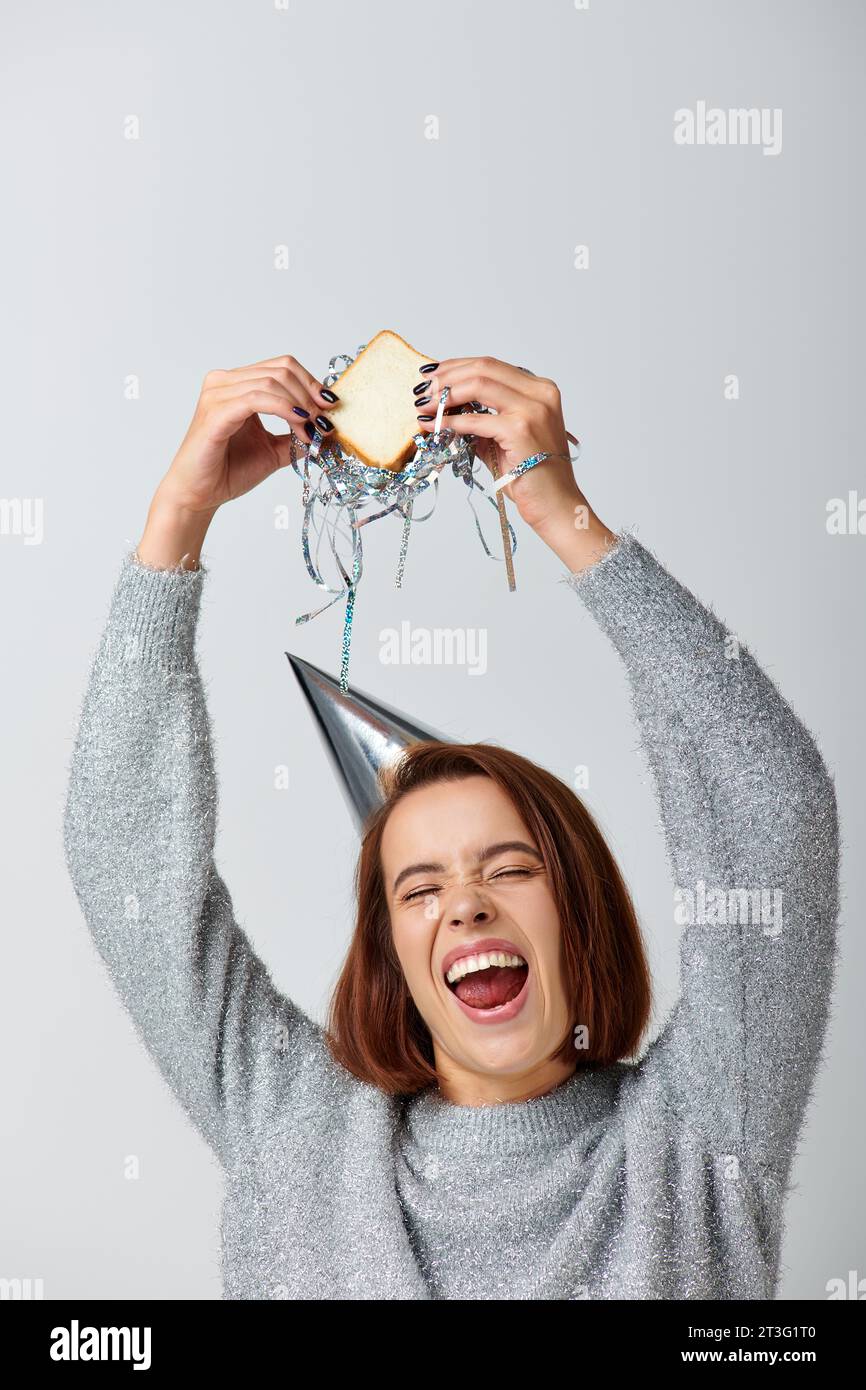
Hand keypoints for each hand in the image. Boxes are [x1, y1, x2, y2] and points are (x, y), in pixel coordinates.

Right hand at [155, 354, 336, 514]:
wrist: (198, 495)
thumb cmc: (227, 471)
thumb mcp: (273, 450)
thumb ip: (296, 436)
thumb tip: (327, 430)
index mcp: (237, 384)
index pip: (282, 367)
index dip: (311, 383)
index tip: (330, 408)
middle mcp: (224, 382)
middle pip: (281, 369)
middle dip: (310, 394)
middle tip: (324, 421)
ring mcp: (218, 394)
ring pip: (272, 381)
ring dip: (300, 405)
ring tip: (312, 431)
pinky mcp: (216, 412)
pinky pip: (257, 399)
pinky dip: (285, 410)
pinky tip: (299, 425)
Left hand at [415, 355, 616, 571]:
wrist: (555, 505)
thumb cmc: (533, 477)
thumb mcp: (506, 438)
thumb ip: (483, 418)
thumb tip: (446, 408)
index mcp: (540, 389)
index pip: (492, 365)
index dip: (457, 367)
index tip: (432, 376)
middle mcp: (540, 393)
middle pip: (483, 368)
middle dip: (446, 377)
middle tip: (422, 391)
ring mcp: (532, 409)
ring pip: (478, 384)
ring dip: (444, 394)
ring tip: (423, 406)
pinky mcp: (520, 429)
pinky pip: (475, 419)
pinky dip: (449, 421)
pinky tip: (433, 426)